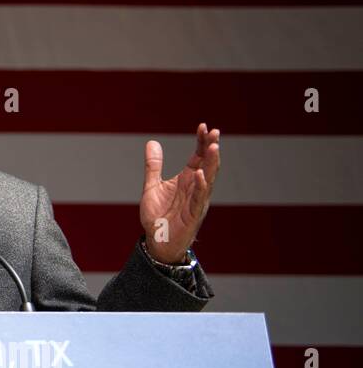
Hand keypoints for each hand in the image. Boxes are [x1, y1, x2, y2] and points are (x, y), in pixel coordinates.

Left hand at [140, 123, 219, 262]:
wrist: (157, 241)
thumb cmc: (158, 215)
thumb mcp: (152, 186)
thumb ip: (153, 165)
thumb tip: (152, 142)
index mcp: (187, 179)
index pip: (198, 156)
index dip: (201, 141)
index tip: (203, 126)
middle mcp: (195, 187)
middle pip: (207, 164)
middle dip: (211, 147)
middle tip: (214, 131)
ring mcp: (197, 200)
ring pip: (208, 178)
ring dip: (212, 163)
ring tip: (214, 146)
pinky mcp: (193, 214)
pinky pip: (199, 198)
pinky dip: (201, 186)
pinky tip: (201, 174)